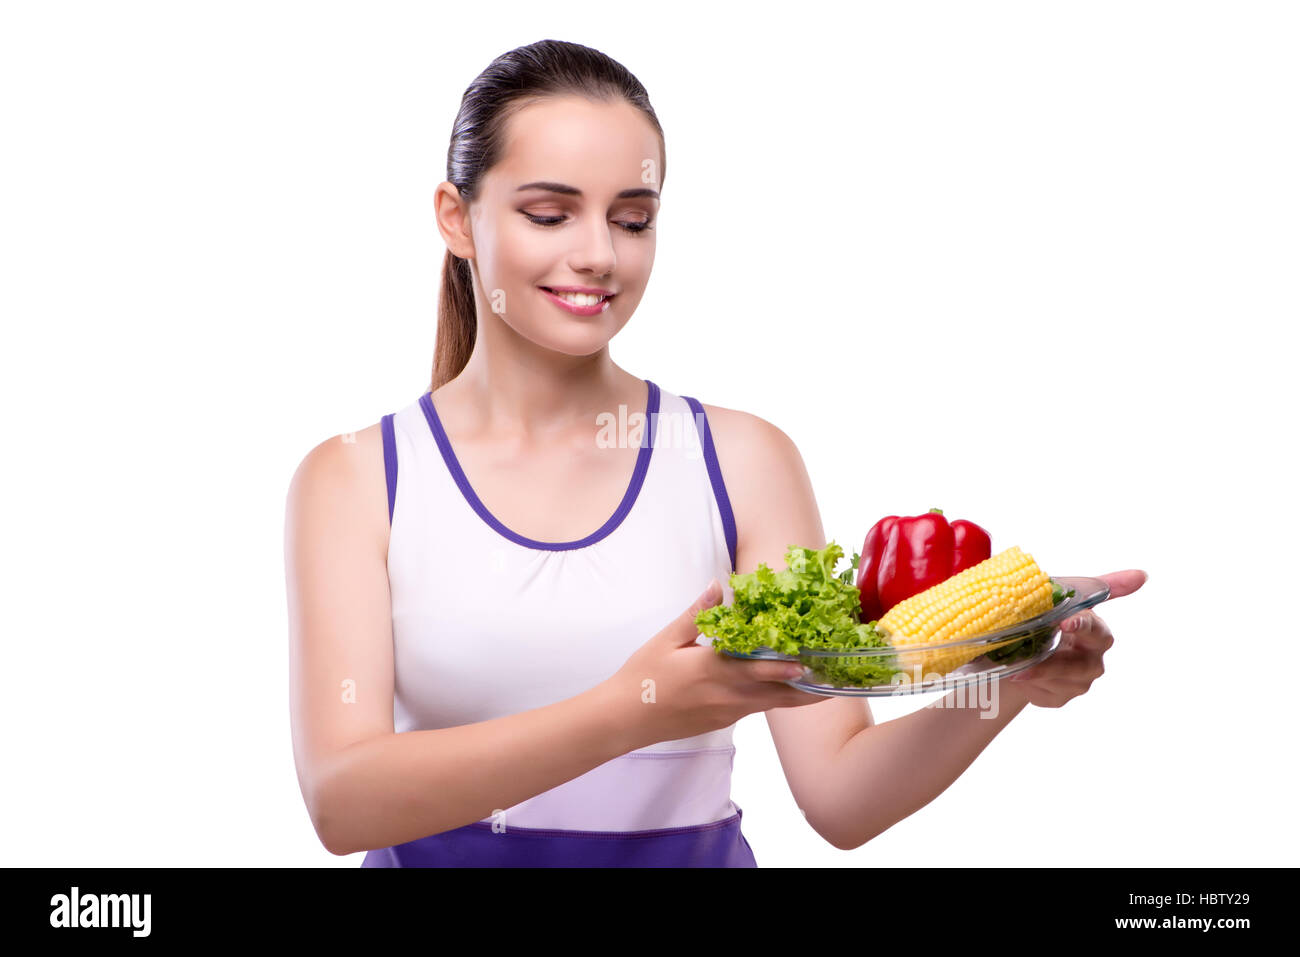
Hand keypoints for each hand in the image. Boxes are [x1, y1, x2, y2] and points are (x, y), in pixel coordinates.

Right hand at [606, 579, 824, 750]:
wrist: (624, 718)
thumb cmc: (643, 676)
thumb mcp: (667, 640)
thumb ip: (697, 614)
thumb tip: (718, 586)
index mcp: (714, 671)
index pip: (758, 670)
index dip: (787, 668)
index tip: (812, 663)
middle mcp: (727, 696)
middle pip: (776, 695)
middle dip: (808, 690)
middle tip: (837, 681)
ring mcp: (726, 713)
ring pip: (769, 705)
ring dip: (794, 697)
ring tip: (821, 688)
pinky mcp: (721, 722)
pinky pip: (754, 709)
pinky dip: (772, 700)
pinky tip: (780, 690)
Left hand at [1005, 569, 1147, 707]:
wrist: (1020, 644)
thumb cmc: (1050, 615)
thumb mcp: (1065, 595)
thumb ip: (1101, 586)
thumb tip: (1143, 574)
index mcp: (1095, 632)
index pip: (1094, 630)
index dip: (1081, 626)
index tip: (1065, 622)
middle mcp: (1092, 660)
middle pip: (1080, 666)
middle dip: (1054, 665)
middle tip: (1028, 661)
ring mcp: (1078, 682)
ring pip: (1057, 681)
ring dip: (1033, 673)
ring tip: (1011, 666)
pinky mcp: (1059, 697)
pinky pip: (1043, 692)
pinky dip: (1027, 683)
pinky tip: (1016, 674)